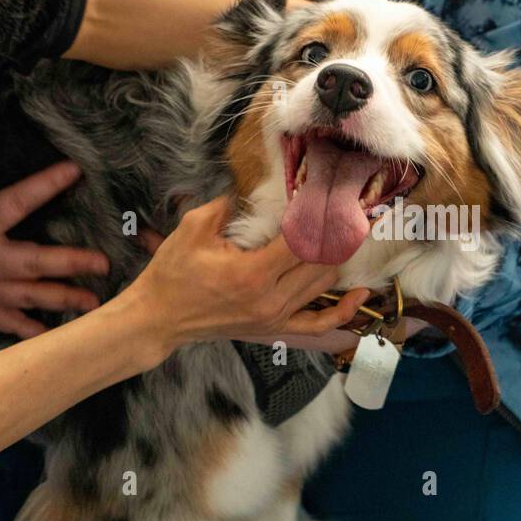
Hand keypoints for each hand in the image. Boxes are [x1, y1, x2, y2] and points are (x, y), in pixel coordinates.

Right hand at [0, 160, 109, 338]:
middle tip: (104, 263)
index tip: (75, 170)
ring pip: (32, 298)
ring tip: (95, 303)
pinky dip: (35, 331)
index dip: (46, 184)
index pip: (18, 201)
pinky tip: (60, 335)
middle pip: (37, 263)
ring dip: (65, 300)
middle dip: (72, 263)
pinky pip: (12, 325)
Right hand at [132, 197, 370, 351]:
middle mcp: (271, 299)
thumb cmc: (173, 273)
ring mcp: (276, 318)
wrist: (160, 318)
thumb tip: (247, 189)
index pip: (301, 241)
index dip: (318, 215)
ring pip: (323, 285)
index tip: (326, 192)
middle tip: (344, 205)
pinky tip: (360, 293)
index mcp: (252, 273)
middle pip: (321, 262)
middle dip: (335, 232)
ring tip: (345, 230)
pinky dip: (343, 311)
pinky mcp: (275, 330)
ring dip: (336, 258)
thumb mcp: (193, 229)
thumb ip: (223, 206)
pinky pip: (319, 324)